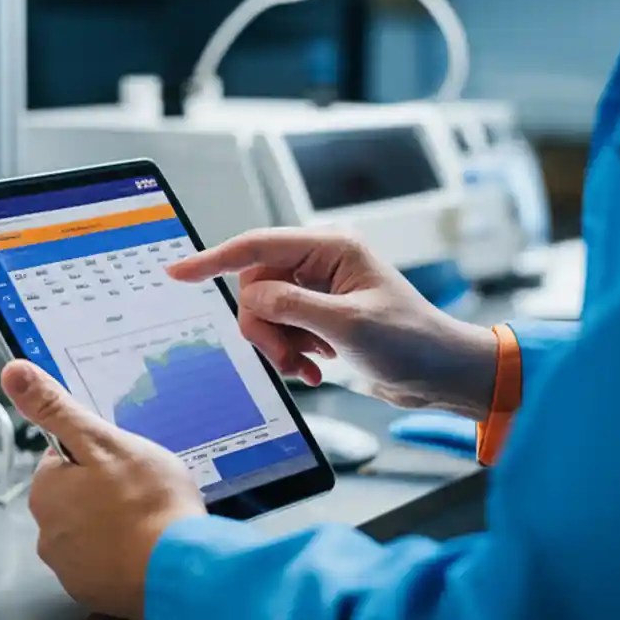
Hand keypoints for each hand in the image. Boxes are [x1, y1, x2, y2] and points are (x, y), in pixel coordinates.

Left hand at [1, 360, 206, 619]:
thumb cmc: (147, 503)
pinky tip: (148, 546)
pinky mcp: (93, 591)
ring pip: (90, 530)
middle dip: (105, 491)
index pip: (63, 461)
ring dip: (114, 524)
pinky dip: (123, 554)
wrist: (181, 569)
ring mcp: (70, 566)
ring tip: (149, 520)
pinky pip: (105, 562)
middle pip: (76, 497)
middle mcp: (47, 532)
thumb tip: (14, 373)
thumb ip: (57, 409)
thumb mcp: (103, 441)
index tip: (123, 462)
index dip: (97, 456)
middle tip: (141, 490)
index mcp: (46, 490)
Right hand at [167, 228, 496, 419]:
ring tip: (307, 366)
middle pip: (256, 286)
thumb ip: (292, 306)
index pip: (257, 246)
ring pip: (265, 312)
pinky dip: (290, 352)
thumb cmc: (411, 341)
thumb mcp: (347, 325)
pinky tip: (315, 367)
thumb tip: (250, 296)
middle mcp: (321, 263)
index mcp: (331, 248)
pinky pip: (282, 330)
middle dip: (264, 326)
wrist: (441, 374)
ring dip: (278, 345)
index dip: (213, 259)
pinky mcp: (320, 316)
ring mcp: (319, 290)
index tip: (178, 272)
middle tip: (287, 356)